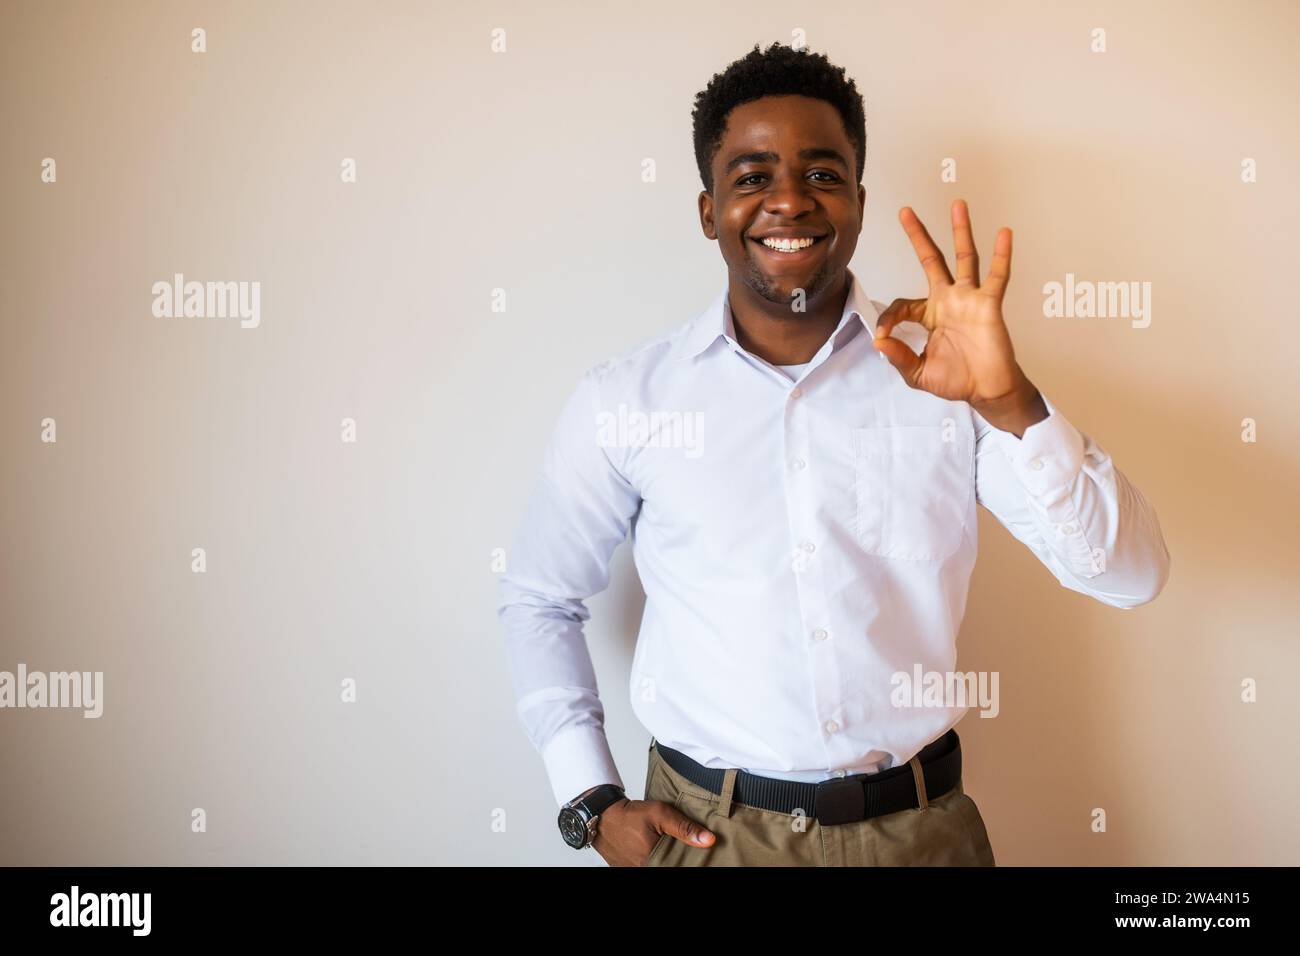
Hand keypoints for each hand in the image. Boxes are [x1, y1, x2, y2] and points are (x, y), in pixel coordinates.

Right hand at [590, 796, 714, 865]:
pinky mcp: (626, 870)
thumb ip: (685, 828)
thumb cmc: (629, 815)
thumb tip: (709, 840)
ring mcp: (633, 871)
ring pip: (657, 866)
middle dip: (676, 859)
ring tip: (664, 847)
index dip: (689, 861)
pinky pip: (645, 866)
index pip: (679, 866)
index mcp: (653, 861)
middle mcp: (643, 869)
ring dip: (664, 860)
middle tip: (676, 847)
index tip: (696, 856)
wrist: (603, 817)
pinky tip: (655, 850)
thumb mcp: (660, 814)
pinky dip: (652, 860)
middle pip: (669, 866)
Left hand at [874, 199, 1046, 435]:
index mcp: (930, 315)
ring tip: (957, 205)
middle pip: (931, 260)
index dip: (889, 318)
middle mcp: (949, 300)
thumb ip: (899, 357)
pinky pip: (997, 276)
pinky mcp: (989, 305)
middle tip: (905, 211)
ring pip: (964, 258)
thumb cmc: (957, 380)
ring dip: (960, 231)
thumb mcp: (918, 373)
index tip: (883, 335)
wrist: (986, 390)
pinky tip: (1003, 233)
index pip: (903, 305)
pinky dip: (1001, 255)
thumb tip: (878, 342)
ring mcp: (969, 299)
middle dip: (918, 235)